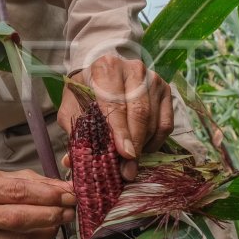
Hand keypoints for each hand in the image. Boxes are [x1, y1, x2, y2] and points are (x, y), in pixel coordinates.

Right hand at [0, 170, 74, 238]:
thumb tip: (69, 191)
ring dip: (48, 235)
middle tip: (69, 213)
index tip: (70, 197)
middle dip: (51, 216)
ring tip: (57, 227)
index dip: (48, 196)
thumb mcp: (9, 178)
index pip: (18, 192)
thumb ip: (39, 184)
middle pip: (19, 219)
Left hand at [57, 55, 173, 172]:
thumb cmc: (85, 92)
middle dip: (134, 145)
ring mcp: (153, 79)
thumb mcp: (72, 108)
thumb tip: (72, 161)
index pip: (115, 104)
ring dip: (142, 146)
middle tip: (127, 170)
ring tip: (129, 163)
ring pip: (153, 121)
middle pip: (139, 113)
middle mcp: (133, 69)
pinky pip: (165, 124)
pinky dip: (155, 141)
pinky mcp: (166, 91)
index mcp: (106, 68)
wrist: (102, 74)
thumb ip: (75, 131)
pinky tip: (141, 148)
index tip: (125, 155)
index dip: (120, 131)